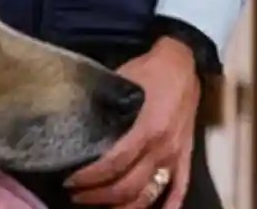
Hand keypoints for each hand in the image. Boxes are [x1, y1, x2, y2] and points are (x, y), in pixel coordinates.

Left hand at [65, 38, 201, 207]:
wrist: (183, 62)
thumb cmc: (149, 69)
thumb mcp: (120, 82)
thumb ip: (104, 106)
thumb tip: (76, 121)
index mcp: (144, 129)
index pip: (113, 165)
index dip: (89, 177)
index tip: (70, 179)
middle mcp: (161, 148)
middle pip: (127, 187)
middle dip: (98, 196)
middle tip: (76, 194)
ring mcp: (175, 155)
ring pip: (149, 195)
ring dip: (123, 206)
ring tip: (101, 204)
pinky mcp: (186, 156)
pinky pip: (179, 189)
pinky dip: (167, 207)